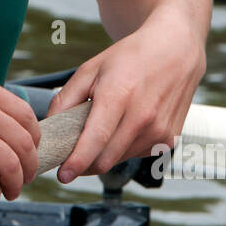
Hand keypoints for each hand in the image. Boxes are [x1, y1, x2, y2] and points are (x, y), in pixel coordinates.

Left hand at [48, 8, 205, 182]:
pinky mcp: (169, 139)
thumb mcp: (91, 69)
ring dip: (103, 154)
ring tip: (102, 129)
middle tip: (71, 155)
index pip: (95, 140)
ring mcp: (159, 131)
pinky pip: (135, 154)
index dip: (77, 162)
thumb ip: (66, 99)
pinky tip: (125, 125)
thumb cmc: (129, 57)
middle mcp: (143, 117)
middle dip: (83, 164)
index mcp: (120, 96)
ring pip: (119, 160)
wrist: (176, 49)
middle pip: (105, 160)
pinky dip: (122, 148)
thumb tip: (49, 128)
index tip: (62, 176)